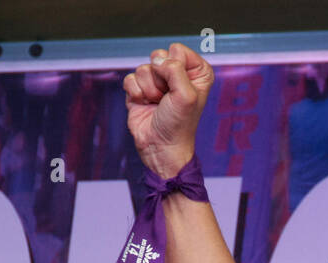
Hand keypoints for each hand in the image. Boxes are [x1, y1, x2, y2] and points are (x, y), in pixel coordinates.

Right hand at [123, 42, 213, 177]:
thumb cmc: (179, 125)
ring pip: (143, 68)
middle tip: (167, 97)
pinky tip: (145, 104)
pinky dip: (136, 93)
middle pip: (159, 56)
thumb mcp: (186, 95)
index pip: (178, 50)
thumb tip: (157, 60)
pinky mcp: (140, 88)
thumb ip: (175, 69)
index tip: (179, 89)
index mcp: (196, 72)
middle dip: (160, 78)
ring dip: (149, 89)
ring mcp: (157, 80)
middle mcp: (177, 73)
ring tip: (158, 103)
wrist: (160, 147)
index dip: (175, 68)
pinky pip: (130, 78)